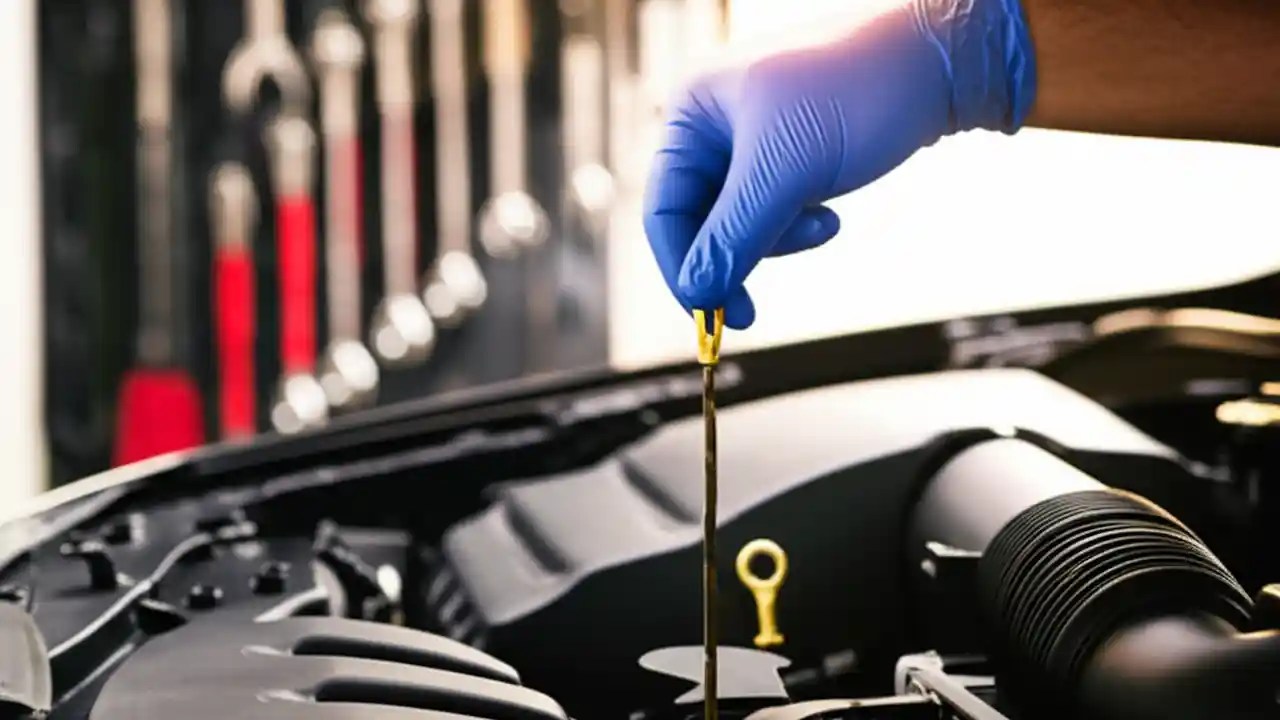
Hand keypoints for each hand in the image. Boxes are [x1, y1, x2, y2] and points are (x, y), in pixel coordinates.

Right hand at [643, 0, 1035, 328]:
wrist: (939, 61)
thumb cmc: (859, 92)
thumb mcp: (785, 175)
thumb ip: (733, 238)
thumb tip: (696, 292)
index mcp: (692, 111)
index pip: (663, 210)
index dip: (683, 269)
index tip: (710, 316)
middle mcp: (713, 120)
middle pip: (699, 219)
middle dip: (739, 253)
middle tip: (750, 307)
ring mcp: (750, 134)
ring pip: (739, 219)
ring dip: (779, 236)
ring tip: (823, 222)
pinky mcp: (788, 148)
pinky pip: (772, 206)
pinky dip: (798, 220)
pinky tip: (830, 210)